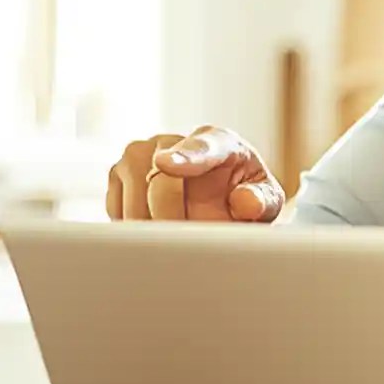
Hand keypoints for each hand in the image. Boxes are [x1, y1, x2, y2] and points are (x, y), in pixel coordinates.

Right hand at [105, 126, 282, 221]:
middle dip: (172, 219)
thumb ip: (262, 200)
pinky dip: (136, 229)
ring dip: (154, 228)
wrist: (218, 197)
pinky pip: (117, 211)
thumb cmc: (244, 195)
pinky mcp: (117, 177)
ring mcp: (139, 156)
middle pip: (160, 184)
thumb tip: (245, 202)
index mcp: (217, 141)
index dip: (185, 157)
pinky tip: (158, 230)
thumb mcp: (265, 199)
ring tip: (179, 236)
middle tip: (187, 242)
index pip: (201, 147)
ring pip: (133, 201)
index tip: (166, 164)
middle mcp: (171, 141)